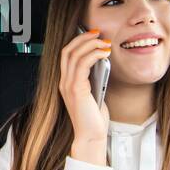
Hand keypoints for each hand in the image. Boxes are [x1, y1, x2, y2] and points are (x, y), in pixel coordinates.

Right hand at [60, 28, 110, 164]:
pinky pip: (83, 64)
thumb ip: (94, 78)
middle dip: (83, 38)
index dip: (78, 41)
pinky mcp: (76, 89)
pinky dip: (94, 54)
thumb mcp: (94, 93)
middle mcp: (64, 82)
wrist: (91, 136)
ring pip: (74, 54)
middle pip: (68, 50)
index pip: (66, 55)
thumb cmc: (94, 118)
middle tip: (98, 33)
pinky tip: (105, 53)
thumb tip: (102, 60)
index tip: (93, 35)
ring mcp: (68, 85)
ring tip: (105, 42)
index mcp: (66, 83)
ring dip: (91, 44)